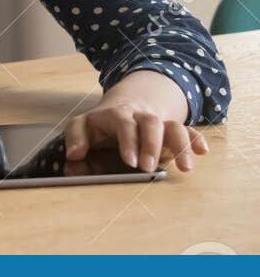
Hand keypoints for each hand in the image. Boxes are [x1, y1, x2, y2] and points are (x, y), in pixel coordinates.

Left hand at [63, 95, 207, 172]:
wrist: (125, 107)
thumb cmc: (101, 124)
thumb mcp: (83, 125)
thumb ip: (75, 137)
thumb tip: (73, 155)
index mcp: (117, 114)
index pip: (124, 123)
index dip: (128, 141)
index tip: (130, 162)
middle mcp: (140, 116)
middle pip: (150, 123)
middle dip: (151, 145)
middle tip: (148, 168)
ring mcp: (159, 123)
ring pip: (173, 127)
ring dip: (180, 146)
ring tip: (185, 168)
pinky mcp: (172, 131)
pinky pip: (188, 131)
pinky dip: (196, 140)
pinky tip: (202, 151)